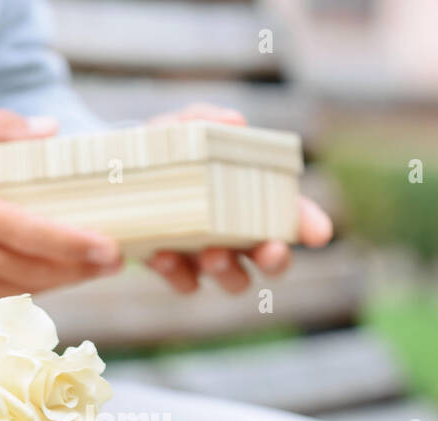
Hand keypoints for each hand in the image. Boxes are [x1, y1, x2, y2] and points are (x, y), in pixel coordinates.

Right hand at [0, 108, 122, 301]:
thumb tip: (50, 128)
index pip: (27, 234)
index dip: (72, 245)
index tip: (109, 247)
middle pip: (32, 269)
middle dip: (80, 268)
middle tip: (115, 259)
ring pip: (20, 290)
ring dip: (62, 283)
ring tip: (94, 269)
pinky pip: (0, 297)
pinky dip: (32, 289)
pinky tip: (57, 277)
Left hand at [144, 103, 333, 294]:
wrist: (118, 172)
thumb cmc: (167, 148)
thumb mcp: (182, 127)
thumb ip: (205, 120)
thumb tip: (234, 122)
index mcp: (254, 200)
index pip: (292, 215)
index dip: (310, 224)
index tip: (320, 234)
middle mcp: (239, 234)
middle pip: (272, 259)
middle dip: (277, 259)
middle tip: (269, 251)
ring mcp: (209, 255)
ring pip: (235, 279)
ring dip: (229, 270)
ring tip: (212, 253)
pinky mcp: (175, 269)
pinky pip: (185, 282)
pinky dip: (177, 272)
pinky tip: (162, 254)